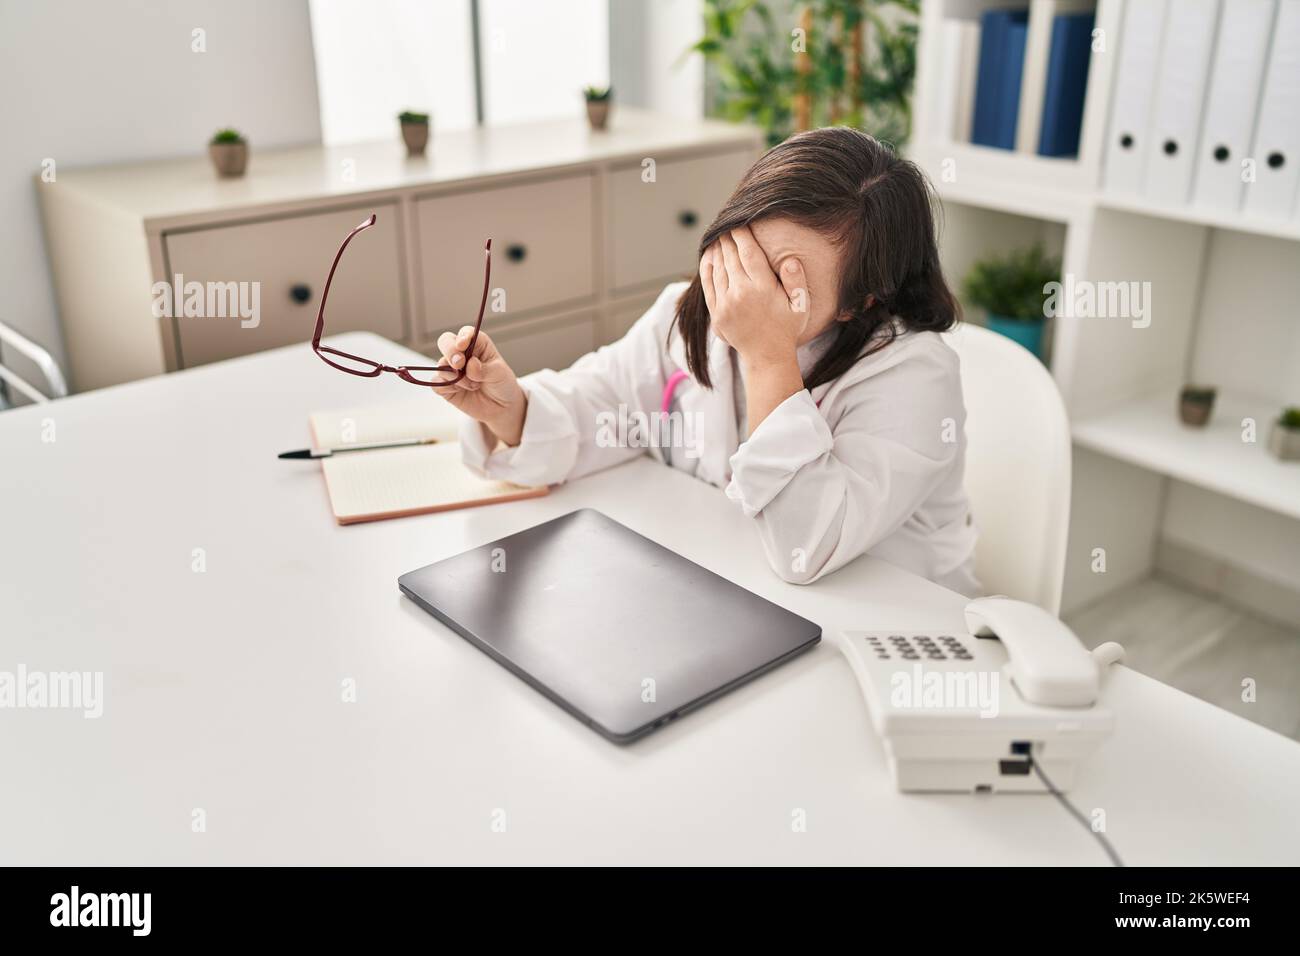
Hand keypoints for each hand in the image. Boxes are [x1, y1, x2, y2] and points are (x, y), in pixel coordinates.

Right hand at [432, 326, 527, 446]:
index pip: (466, 333)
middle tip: (459, 364)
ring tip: (474, 386)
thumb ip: (485, 369)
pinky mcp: (445, 385)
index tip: (463, 345)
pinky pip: (436, 383)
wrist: (500, 407)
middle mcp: (462, 353)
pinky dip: (446, 387)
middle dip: (450, 352)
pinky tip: (459, 391)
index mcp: (478, 344)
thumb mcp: (500, 374)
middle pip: (445, 342)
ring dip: (457, 378)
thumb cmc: (501, 384)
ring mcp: (451, 369)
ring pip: (441, 365)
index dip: (462, 337)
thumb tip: (470, 365)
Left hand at [699, 226, 810, 364]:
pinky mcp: (716, 313)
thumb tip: (790, 259)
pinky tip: (709, 256)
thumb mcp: (800, 304)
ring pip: (718, 268)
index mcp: (762, 288)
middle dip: (728, 238)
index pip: (749, 252)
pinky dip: (707, 268)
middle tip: (726, 225)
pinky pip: (708, 285)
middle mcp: (741, 294)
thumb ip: (796, 280)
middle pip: (731, 257)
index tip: (739, 223)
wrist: (767, 356)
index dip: (742, 234)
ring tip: (719, 238)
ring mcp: (726, 304)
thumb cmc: (787, 328)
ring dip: (717, 250)